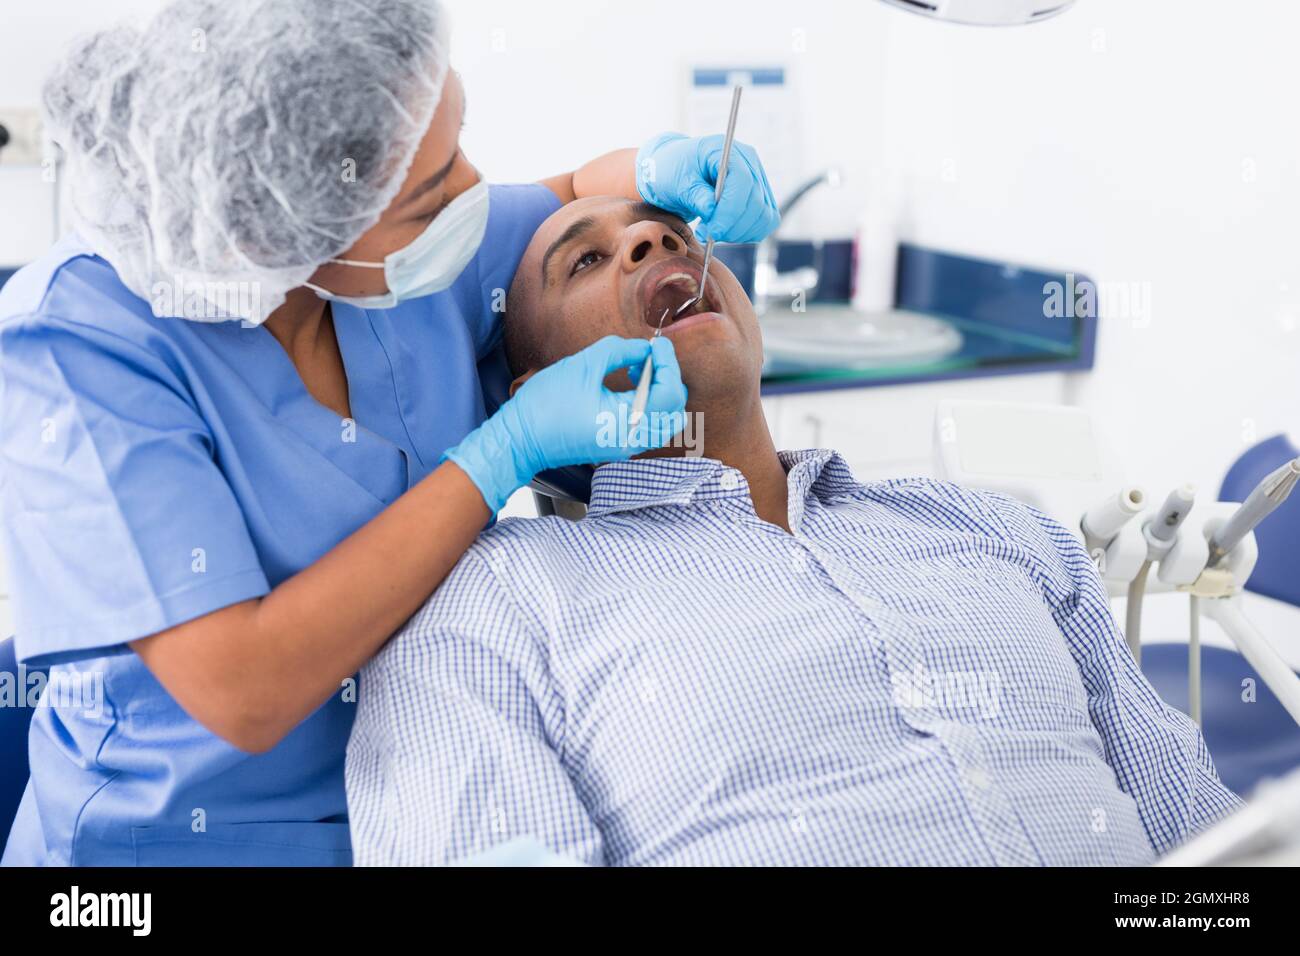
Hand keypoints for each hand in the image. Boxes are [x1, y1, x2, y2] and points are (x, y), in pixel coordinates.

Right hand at [444, 336, 687, 513]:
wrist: (521, 439)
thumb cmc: (546, 404)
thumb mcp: (583, 365)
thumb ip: (620, 351)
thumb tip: (645, 349)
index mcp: (626, 422)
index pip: (669, 392)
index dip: (669, 363)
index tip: (658, 343)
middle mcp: (632, 440)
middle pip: (676, 410)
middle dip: (669, 377)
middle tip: (652, 355)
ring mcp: (626, 447)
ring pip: (666, 420)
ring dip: (661, 390)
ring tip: (637, 370)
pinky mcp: (618, 445)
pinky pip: (650, 425)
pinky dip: (650, 402)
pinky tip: (630, 384)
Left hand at [636, 132, 780, 243]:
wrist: (676, 172)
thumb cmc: (673, 172)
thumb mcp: (677, 182)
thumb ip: (696, 195)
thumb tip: (711, 210)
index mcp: (728, 152)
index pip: (743, 182)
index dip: (731, 212)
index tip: (713, 232)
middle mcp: (749, 163)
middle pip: (756, 202)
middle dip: (732, 226)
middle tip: (706, 233)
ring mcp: (758, 180)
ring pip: (764, 216)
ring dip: (739, 232)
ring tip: (713, 230)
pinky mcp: (760, 197)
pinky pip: (765, 222)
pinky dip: (747, 233)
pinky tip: (726, 231)